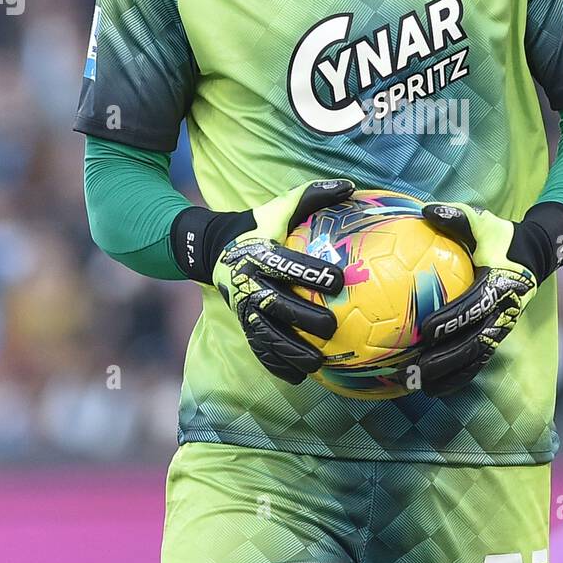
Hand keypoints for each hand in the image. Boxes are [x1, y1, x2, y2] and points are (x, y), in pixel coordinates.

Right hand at [213, 178, 355, 384]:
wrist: (212, 248)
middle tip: (333, 327)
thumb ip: (313, 196)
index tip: (338, 280)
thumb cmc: (256, 225)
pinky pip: (258, 349)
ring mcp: (243, 307)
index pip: (288, 264)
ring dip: (292, 351)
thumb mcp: (279, 207)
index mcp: (260, 254)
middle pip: (278, 305)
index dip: (313, 272)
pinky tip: (298, 377)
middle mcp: (249, 283)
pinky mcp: (242, 323)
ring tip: (317, 363)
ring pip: (267, 334)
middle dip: (305, 318)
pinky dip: (277, 365)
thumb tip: (351, 185)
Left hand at [415, 202, 545, 396]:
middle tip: (415, 371)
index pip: (472, 306)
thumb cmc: (504, 236)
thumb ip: (457, 216)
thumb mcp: (484, 222)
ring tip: (419, 386)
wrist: (538, 253)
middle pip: (473, 343)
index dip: (450, 320)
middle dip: (444, 360)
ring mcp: (502, 327)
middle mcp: (503, 312)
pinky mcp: (498, 335)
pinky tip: (434, 386)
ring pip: (475, 358)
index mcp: (498, 284)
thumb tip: (426, 210)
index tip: (424, 332)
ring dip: (448, 375)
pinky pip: (478, 361)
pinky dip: (458, 376)